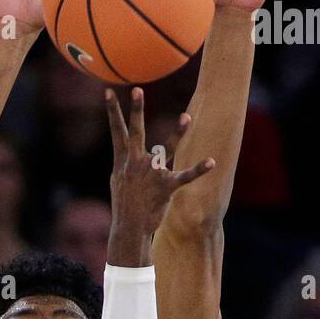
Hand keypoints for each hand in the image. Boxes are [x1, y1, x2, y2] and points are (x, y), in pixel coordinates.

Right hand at [106, 89, 213, 265]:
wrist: (129, 229)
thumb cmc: (124, 205)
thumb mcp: (118, 181)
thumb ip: (123, 163)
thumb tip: (123, 153)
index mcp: (124, 161)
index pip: (116, 131)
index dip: (112, 110)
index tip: (108, 91)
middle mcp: (136, 163)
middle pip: (136, 132)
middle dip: (137, 111)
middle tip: (138, 89)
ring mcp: (152, 174)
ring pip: (166, 149)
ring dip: (177, 133)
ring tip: (186, 117)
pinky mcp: (166, 187)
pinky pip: (185, 176)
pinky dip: (199, 169)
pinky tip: (211, 161)